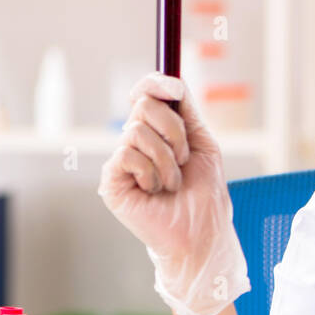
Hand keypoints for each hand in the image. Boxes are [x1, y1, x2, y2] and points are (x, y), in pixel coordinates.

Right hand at [97, 72, 249, 314]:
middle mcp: (135, 142)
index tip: (173, 89)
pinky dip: (151, 173)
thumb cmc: (204, 194)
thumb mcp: (202, 143)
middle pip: (144, 105)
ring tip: (172, 182)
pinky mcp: (111, 181)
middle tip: (183, 159)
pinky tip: (155, 192)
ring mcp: (122, 161)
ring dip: (167, 159)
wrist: (201, 234)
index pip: (145, 93)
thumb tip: (172, 81)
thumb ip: (186, 111)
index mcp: (157, 131)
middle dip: (174, 131)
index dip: (155, 83)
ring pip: (137, 130)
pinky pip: (127, 155)